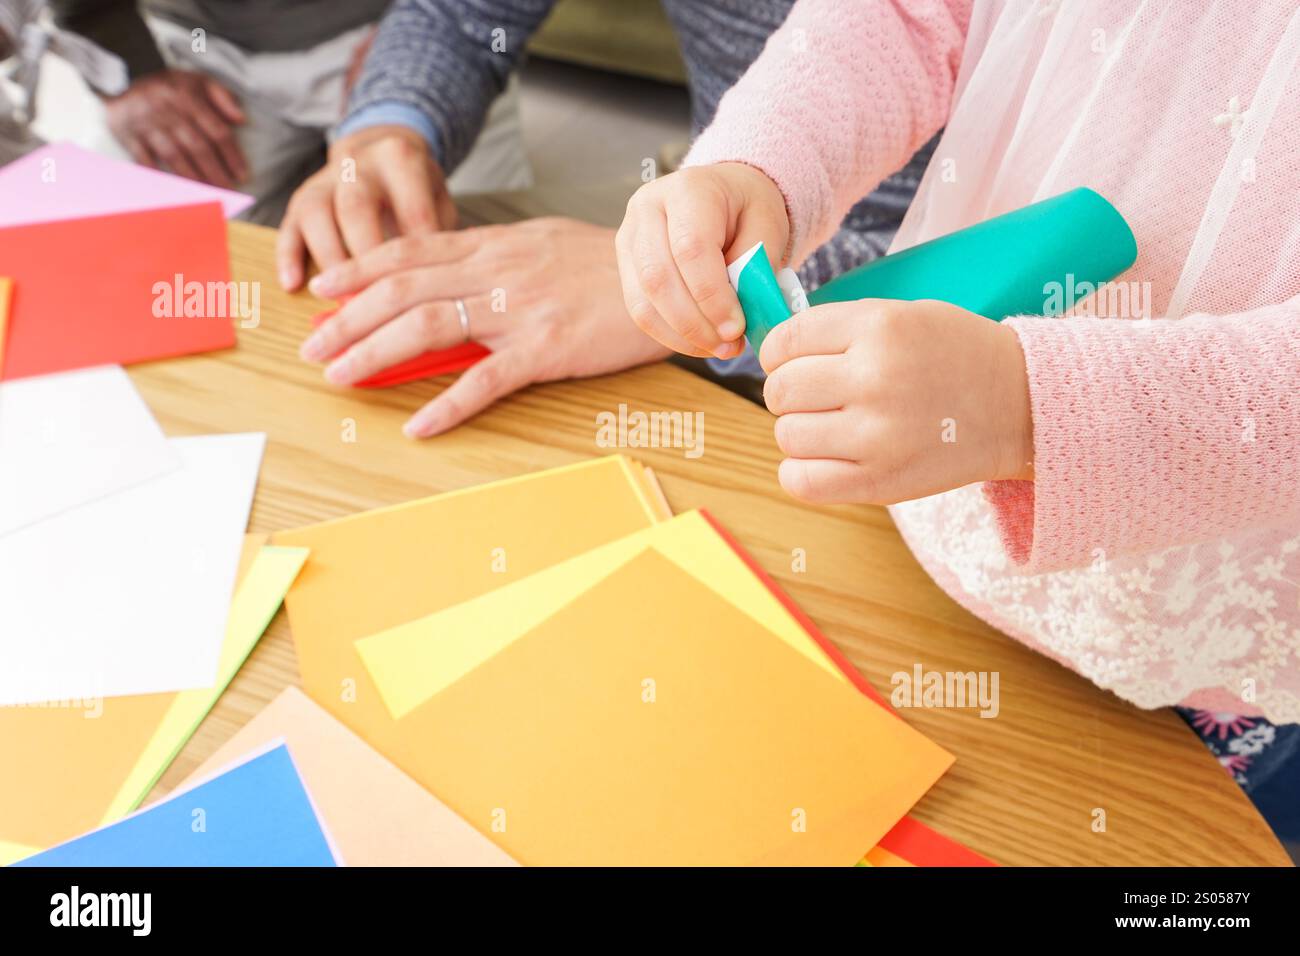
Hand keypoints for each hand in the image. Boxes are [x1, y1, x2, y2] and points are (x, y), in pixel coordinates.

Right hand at [101, 69, 246, 186]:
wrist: (123, 75)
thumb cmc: (170, 85)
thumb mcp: (199, 81)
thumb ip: (222, 97)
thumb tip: (241, 119)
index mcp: (188, 98)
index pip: (217, 131)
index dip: (232, 156)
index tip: (242, 176)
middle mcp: (168, 111)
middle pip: (197, 147)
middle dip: (215, 173)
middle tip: (228, 192)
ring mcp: (146, 123)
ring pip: (173, 155)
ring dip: (192, 178)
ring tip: (207, 194)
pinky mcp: (127, 133)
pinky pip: (143, 158)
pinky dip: (157, 174)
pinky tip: (172, 189)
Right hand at [277, 125, 455, 289]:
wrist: (379, 153)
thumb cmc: (417, 193)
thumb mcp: (440, 202)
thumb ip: (441, 236)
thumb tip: (442, 284)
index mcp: (400, 159)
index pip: (411, 209)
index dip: (416, 255)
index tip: (420, 293)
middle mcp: (358, 165)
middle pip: (357, 208)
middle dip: (365, 257)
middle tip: (377, 301)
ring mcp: (324, 181)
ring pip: (317, 215)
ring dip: (329, 260)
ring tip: (340, 300)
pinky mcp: (299, 200)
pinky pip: (288, 227)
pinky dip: (287, 256)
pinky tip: (291, 285)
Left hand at [299, 217, 671, 436]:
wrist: (669, 276)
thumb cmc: (609, 266)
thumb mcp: (544, 243)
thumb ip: (496, 256)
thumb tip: (452, 271)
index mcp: (495, 246)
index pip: (410, 252)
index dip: (359, 270)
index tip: (323, 289)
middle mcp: (498, 272)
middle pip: (404, 290)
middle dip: (350, 319)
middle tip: (314, 348)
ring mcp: (521, 311)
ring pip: (430, 326)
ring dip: (377, 354)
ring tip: (342, 377)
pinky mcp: (548, 350)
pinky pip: (487, 380)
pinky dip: (448, 405)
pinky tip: (419, 426)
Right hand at [615, 162, 789, 359]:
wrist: (725, 193)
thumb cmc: (748, 209)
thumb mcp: (768, 226)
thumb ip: (756, 266)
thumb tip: (742, 316)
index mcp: (688, 189)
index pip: (691, 249)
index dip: (712, 296)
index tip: (737, 327)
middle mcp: (648, 208)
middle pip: (658, 278)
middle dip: (695, 323)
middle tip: (730, 345)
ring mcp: (629, 236)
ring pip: (643, 300)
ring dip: (682, 335)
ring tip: (719, 347)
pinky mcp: (626, 263)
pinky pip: (640, 310)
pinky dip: (670, 334)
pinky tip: (700, 342)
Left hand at [760, 299, 1033, 504]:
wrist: (1020, 406)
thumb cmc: (953, 357)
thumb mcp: (902, 316)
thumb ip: (838, 330)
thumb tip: (768, 352)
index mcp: (879, 327)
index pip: (784, 341)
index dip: (779, 354)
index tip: (792, 362)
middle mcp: (875, 378)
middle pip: (780, 391)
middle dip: (789, 394)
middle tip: (817, 397)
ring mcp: (877, 435)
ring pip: (788, 436)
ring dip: (800, 433)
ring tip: (833, 427)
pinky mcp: (880, 482)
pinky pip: (802, 481)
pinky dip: (802, 472)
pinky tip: (827, 459)